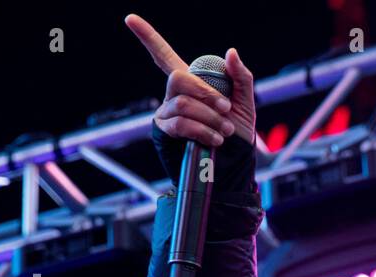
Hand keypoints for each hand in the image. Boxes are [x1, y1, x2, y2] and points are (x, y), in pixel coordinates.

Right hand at [125, 13, 255, 146]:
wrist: (235, 159)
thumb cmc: (238, 129)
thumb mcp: (245, 101)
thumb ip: (240, 76)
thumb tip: (230, 52)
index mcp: (191, 81)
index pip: (164, 55)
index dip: (148, 37)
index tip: (129, 18)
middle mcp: (174, 94)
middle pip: (178, 79)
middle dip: (205, 93)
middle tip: (226, 108)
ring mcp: (167, 112)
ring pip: (183, 105)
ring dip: (210, 117)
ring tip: (226, 130)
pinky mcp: (166, 131)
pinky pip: (181, 124)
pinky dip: (203, 130)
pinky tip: (216, 139)